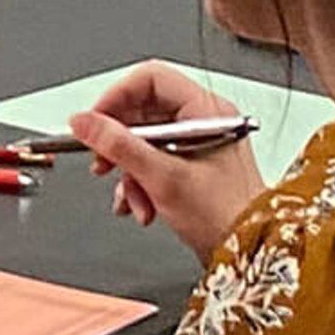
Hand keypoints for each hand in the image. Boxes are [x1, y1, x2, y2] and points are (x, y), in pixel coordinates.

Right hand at [70, 61, 266, 263]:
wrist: (250, 255)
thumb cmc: (227, 216)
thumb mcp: (163, 178)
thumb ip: (118, 146)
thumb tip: (84, 122)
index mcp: (206, 111)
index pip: (150, 79)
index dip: (116, 97)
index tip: (94, 122)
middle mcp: (203, 122)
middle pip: (142, 112)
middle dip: (118, 144)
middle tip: (102, 160)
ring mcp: (196, 145)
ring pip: (142, 141)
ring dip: (128, 172)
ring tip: (130, 196)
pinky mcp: (189, 168)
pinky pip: (151, 162)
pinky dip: (139, 183)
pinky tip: (140, 205)